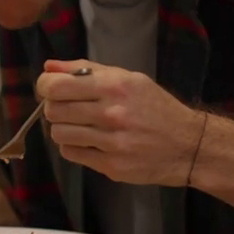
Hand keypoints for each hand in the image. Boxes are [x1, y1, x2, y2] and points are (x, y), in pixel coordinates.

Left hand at [33, 59, 207, 185]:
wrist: (188, 145)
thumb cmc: (156, 107)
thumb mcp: (128, 78)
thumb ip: (85, 70)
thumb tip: (48, 68)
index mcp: (115, 86)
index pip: (58, 87)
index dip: (45, 87)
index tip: (49, 89)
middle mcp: (112, 113)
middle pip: (54, 111)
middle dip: (55, 108)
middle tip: (68, 109)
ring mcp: (112, 142)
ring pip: (59, 134)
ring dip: (64, 129)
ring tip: (80, 126)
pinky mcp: (111, 166)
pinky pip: (72, 154)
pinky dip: (75, 147)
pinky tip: (90, 141)